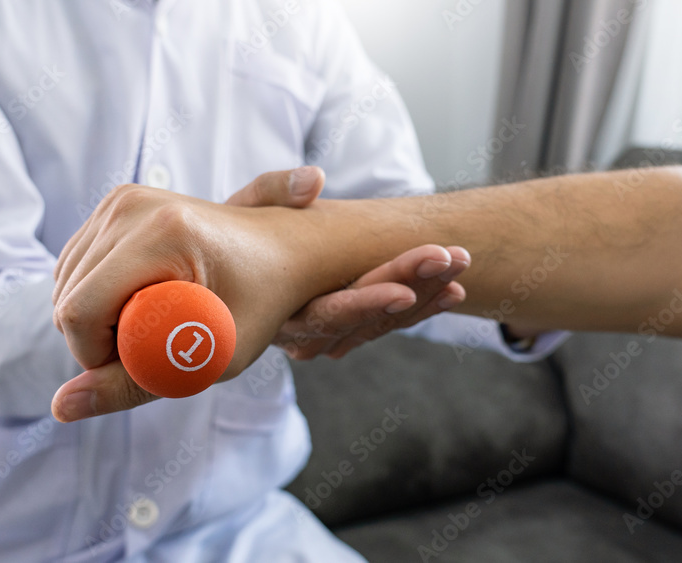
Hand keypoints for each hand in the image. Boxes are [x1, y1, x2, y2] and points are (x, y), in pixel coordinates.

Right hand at [51, 171, 331, 421]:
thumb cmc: (264, 303)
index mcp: (164, 233)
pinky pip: (76, 266)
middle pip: (68, 299)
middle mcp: (134, 206)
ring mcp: (123, 198)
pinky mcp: (118, 202)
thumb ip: (135, 385)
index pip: (80, 311)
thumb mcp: (213, 356)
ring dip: (96, 320)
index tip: (144, 365)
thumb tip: (60, 408)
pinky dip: (97, 295)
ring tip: (155, 325)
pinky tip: (141, 303)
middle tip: (157, 347)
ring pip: (65, 284)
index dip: (97, 358)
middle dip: (98, 341)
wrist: (287, 247)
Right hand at [228, 168, 470, 359]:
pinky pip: (387, 322)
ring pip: (382, 324)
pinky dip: (422, 305)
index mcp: (274, 309)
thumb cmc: (228, 235)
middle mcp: (300, 334)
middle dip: (412, 286)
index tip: (405, 290)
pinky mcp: (346, 329)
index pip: (327, 313)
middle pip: (364, 318)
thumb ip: (273, 189)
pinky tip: (453, 288)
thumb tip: (314, 179)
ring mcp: (326, 335)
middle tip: (452, 257)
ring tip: (460, 265)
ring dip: (426, 296)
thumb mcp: (243, 208)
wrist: (221, 271)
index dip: (366, 302)